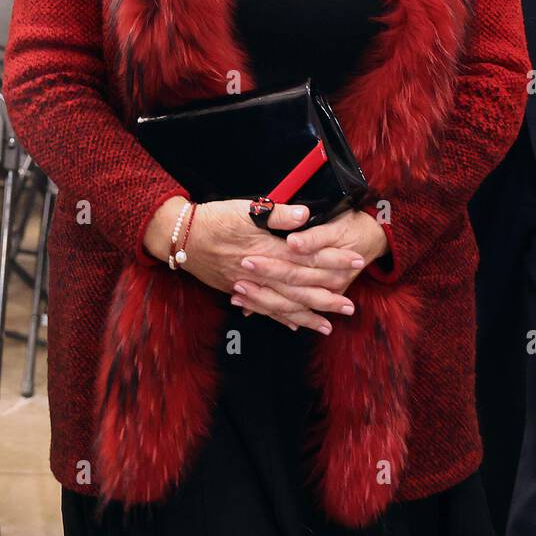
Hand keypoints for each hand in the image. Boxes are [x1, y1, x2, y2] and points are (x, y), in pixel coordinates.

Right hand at [142, 196, 366, 333]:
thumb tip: (305, 216)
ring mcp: (249, 285)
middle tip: (350, 307)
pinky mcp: (237, 291)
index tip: (355, 263)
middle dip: (327, 297)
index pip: (308, 257)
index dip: (333, 260)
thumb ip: (277, 214)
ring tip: (328, 326)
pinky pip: (263, 309)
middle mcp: (261, 272)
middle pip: (300, 288)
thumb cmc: (215, 218)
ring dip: (307, 316)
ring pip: (283, 305)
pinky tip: (294, 325)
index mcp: (267, 249)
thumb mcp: (246, 208)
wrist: (181, 237)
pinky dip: (280, 318)